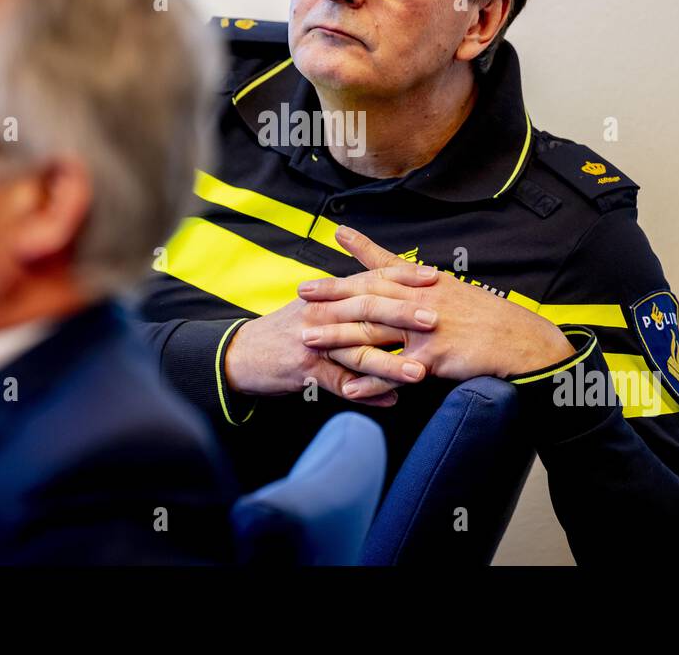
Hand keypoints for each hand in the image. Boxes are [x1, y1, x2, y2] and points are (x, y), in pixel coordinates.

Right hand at [223, 260, 440, 406]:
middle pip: (367, 309)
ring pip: (357, 352)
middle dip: (404, 314)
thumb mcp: (314, 308)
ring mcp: (313, 342)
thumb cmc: (284, 331)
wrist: (241, 354)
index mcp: (329, 295)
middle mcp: (322, 313)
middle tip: (436, 318)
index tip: (434, 277)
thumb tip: (386, 299)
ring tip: (420, 372)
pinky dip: (366, 395)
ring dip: (390, 364)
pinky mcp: (306, 371)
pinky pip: (341, 385)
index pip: (371, 278)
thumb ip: (348, 302)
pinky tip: (390, 401)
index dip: (403, 276)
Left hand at [298, 225, 575, 383]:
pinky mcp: (435, 354)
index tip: (320, 260)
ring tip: (308, 341)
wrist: (522, 342)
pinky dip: (371, 381)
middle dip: (331, 296)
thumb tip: (403, 270)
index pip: (381, 269)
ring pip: (373, 331)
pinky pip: (395, 371)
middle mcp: (421, 300)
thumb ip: (418, 280)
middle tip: (300, 296)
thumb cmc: (486, 319)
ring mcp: (426, 327)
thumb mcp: (451, 289)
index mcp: (425, 284)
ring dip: (338, 337)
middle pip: (368, 296)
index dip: (349, 266)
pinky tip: (349, 388)